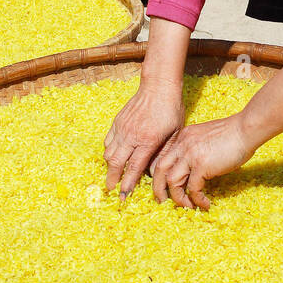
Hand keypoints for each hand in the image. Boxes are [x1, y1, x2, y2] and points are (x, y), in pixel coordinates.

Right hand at [103, 79, 183, 199]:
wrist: (158, 87)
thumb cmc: (171, 110)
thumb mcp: (174, 134)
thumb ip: (162, 154)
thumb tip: (154, 174)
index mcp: (148, 140)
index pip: (134, 168)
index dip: (127, 184)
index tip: (123, 196)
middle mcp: (131, 135)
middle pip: (115, 163)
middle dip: (112, 179)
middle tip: (112, 190)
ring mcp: (122, 128)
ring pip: (109, 152)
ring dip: (109, 166)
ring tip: (112, 175)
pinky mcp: (117, 121)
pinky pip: (108, 140)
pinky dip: (108, 151)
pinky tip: (113, 156)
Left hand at [151, 115, 253, 210]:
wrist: (246, 129)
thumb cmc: (233, 135)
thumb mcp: (206, 139)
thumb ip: (195, 151)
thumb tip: (194, 173)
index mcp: (182, 137)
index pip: (162, 158)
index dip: (160, 175)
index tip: (164, 187)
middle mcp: (182, 145)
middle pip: (159, 170)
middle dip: (159, 188)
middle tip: (163, 201)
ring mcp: (190, 155)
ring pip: (172, 181)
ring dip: (177, 198)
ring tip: (188, 206)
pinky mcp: (201, 165)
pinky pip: (193, 188)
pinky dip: (197, 199)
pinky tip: (205, 204)